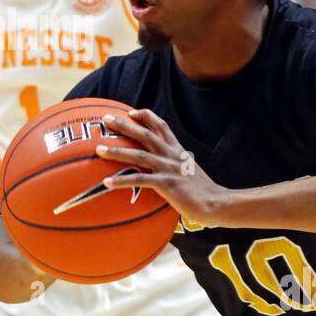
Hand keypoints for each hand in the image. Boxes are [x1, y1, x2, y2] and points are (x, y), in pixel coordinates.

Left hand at [95, 108, 226, 225]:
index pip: (161, 126)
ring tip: (98, 149)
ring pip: (138, 154)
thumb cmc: (202, 191)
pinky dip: (121, 181)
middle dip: (124, 125)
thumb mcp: (189, 169)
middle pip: (144, 134)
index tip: (130, 112)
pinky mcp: (167, 184)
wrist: (217, 203)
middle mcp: (171, 155)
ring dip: (116, 151)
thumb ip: (176, 163)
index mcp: (177, 150)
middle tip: (106, 119)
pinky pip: (139, 180)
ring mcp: (169, 168)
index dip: (145, 116)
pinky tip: (107, 183)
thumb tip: (162, 165)